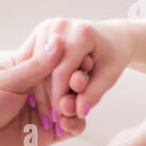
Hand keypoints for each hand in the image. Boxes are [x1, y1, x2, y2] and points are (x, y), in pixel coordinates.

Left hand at [0, 36, 86, 145]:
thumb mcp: (5, 81)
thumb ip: (36, 65)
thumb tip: (60, 40)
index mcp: (26, 68)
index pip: (56, 56)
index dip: (71, 57)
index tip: (81, 58)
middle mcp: (39, 88)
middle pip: (70, 79)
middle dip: (78, 81)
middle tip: (76, 86)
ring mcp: (45, 111)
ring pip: (75, 103)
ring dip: (78, 103)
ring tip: (68, 108)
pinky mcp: (48, 134)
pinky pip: (72, 127)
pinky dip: (75, 124)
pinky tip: (66, 125)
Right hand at [15, 18, 134, 128]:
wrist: (111, 36)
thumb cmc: (113, 56)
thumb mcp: (109, 76)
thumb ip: (94, 94)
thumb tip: (79, 113)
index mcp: (81, 33)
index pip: (62, 73)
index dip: (59, 98)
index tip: (59, 118)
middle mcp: (61, 25)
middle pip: (46, 70)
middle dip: (48, 97)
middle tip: (49, 120)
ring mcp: (48, 26)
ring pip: (35, 66)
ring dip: (38, 91)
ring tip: (45, 111)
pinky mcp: (40, 30)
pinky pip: (32, 60)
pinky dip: (35, 79)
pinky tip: (39, 98)